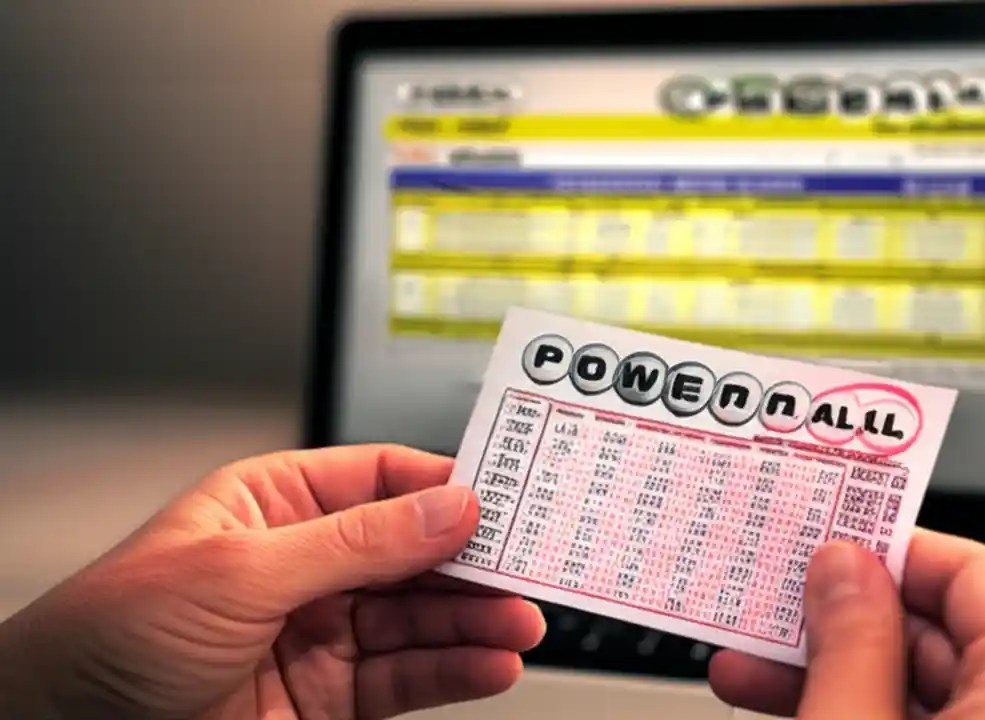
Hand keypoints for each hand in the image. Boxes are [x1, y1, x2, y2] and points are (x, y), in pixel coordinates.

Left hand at [0, 445, 544, 719]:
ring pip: (419, 618)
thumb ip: (356, 542)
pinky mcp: (330, 698)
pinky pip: (405, 678)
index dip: (444, 487)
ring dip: (474, 621)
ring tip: (520, 624)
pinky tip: (488, 664)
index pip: (381, 480)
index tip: (504, 496)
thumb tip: (445, 507)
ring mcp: (321, 633)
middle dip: (472, 562)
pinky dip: (453, 671)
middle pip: (413, 553)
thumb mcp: (240, 570)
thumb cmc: (107, 635)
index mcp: (276, 505)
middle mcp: (306, 565)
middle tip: (528, 568)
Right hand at [709, 531, 984, 718]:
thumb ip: (851, 642)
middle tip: (768, 602)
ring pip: (925, 685)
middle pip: (941, 627)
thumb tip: (842, 565)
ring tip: (749, 664)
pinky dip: (860, 711)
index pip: (969, 567)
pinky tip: (784, 704)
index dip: (881, 547)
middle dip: (839, 617)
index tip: (818, 540)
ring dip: (834, 669)